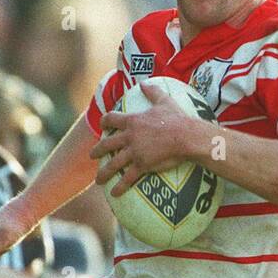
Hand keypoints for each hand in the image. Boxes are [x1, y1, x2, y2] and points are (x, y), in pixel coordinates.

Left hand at [90, 81, 197, 196]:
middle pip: (107, 144)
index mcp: (133, 121)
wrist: (185, 136)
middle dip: (97, 151)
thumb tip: (144, 83)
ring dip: (104, 173)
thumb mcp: (164, 101)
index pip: (112, 119)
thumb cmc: (177, 118)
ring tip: (98, 181)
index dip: (105, 122)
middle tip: (92, 156)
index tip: (102, 126)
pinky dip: (120, 187)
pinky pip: (127, 178)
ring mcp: (134, 152)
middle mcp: (129, 136)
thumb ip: (152, 92)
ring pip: (113, 164)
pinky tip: (114, 194)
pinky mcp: (142, 165)